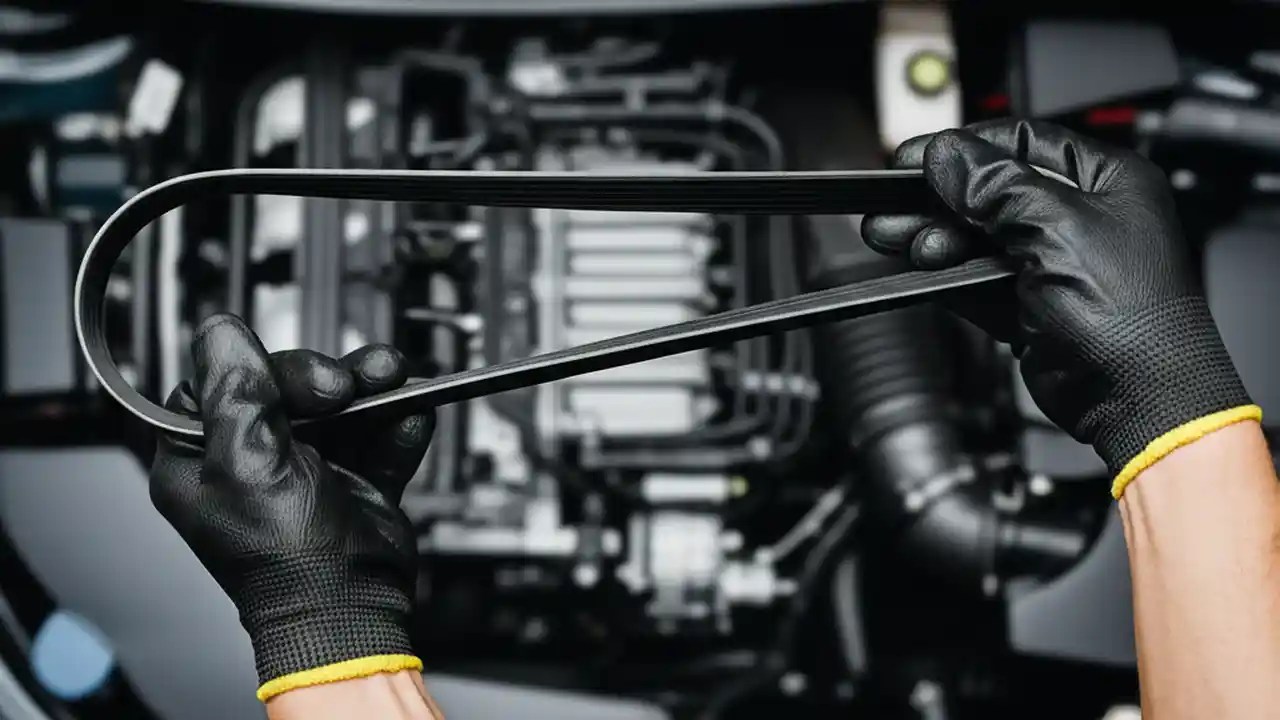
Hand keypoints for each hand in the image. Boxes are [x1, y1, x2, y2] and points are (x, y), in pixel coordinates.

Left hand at [150, 313, 433, 700]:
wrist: (352, 608)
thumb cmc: (286, 561)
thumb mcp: (249, 465)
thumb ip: (234, 394)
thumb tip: (218, 332)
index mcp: (205, 458)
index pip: (226, 382)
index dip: (264, 369)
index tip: (299, 380)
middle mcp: (255, 459)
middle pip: (292, 385)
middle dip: (331, 379)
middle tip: (346, 389)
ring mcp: (310, 468)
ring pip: (343, 404)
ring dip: (375, 391)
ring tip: (395, 386)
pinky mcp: (356, 479)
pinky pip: (380, 435)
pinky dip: (400, 427)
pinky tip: (410, 422)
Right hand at [862, 118, 1257, 496]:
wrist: (1136, 398)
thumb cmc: (1130, 314)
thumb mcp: (1057, 228)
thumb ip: (997, 186)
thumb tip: (949, 155)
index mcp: (1105, 181)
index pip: (1022, 144)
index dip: (964, 150)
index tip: (916, 158)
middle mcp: (1081, 219)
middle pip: (992, 194)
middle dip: (938, 201)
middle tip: (894, 205)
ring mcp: (1055, 264)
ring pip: (979, 240)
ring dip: (935, 239)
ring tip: (896, 238)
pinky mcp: (1032, 308)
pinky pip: (978, 283)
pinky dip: (947, 278)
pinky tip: (919, 271)